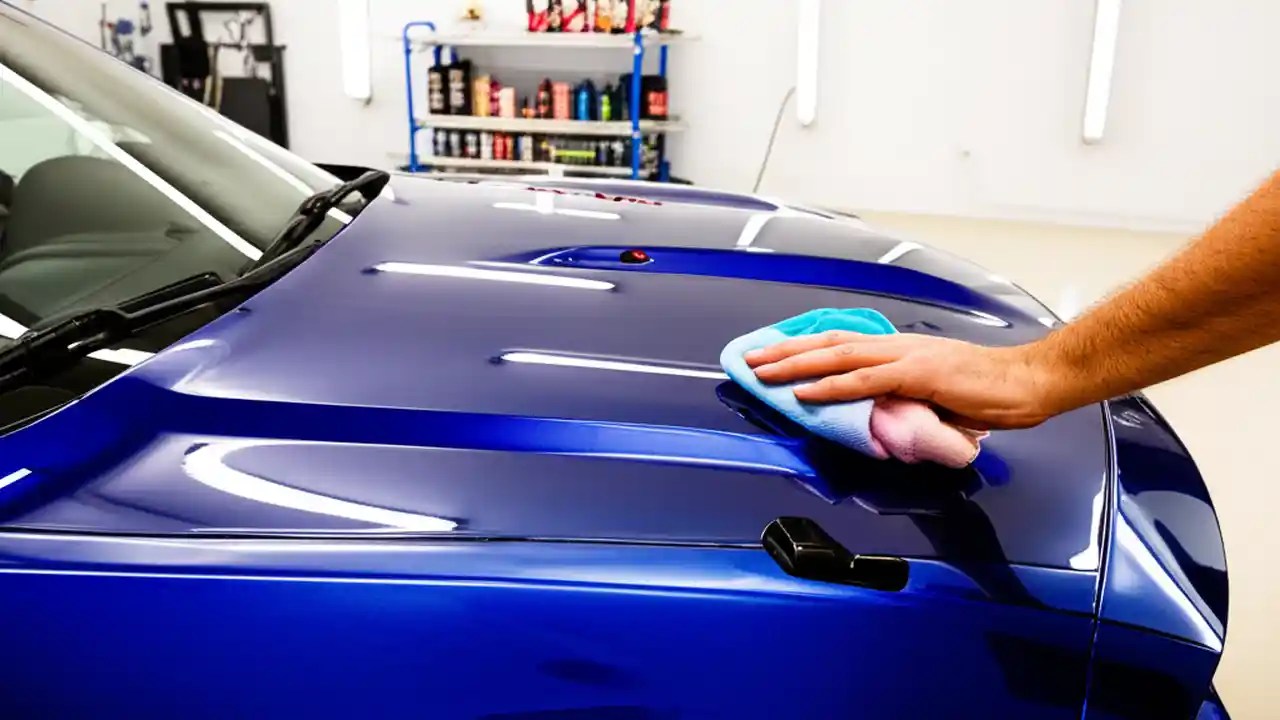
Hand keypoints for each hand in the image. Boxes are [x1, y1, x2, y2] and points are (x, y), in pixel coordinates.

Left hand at [745, 332, 1064, 429]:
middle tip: (750, 359)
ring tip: (764, 372)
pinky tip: (806, 392)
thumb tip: (877, 415)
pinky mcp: (919, 375)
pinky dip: (831, 386)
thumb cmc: (988, 391)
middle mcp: (896, 346)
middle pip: (829, 343)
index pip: (841, 343)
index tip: (772, 353)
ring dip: (796, 365)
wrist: (1028, 383)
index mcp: (898, 350)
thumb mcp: (934, 396)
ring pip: (838, 356)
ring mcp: (906, 358)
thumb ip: (902, 400)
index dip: (803, 347)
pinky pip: (865, 381)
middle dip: (785, 351)